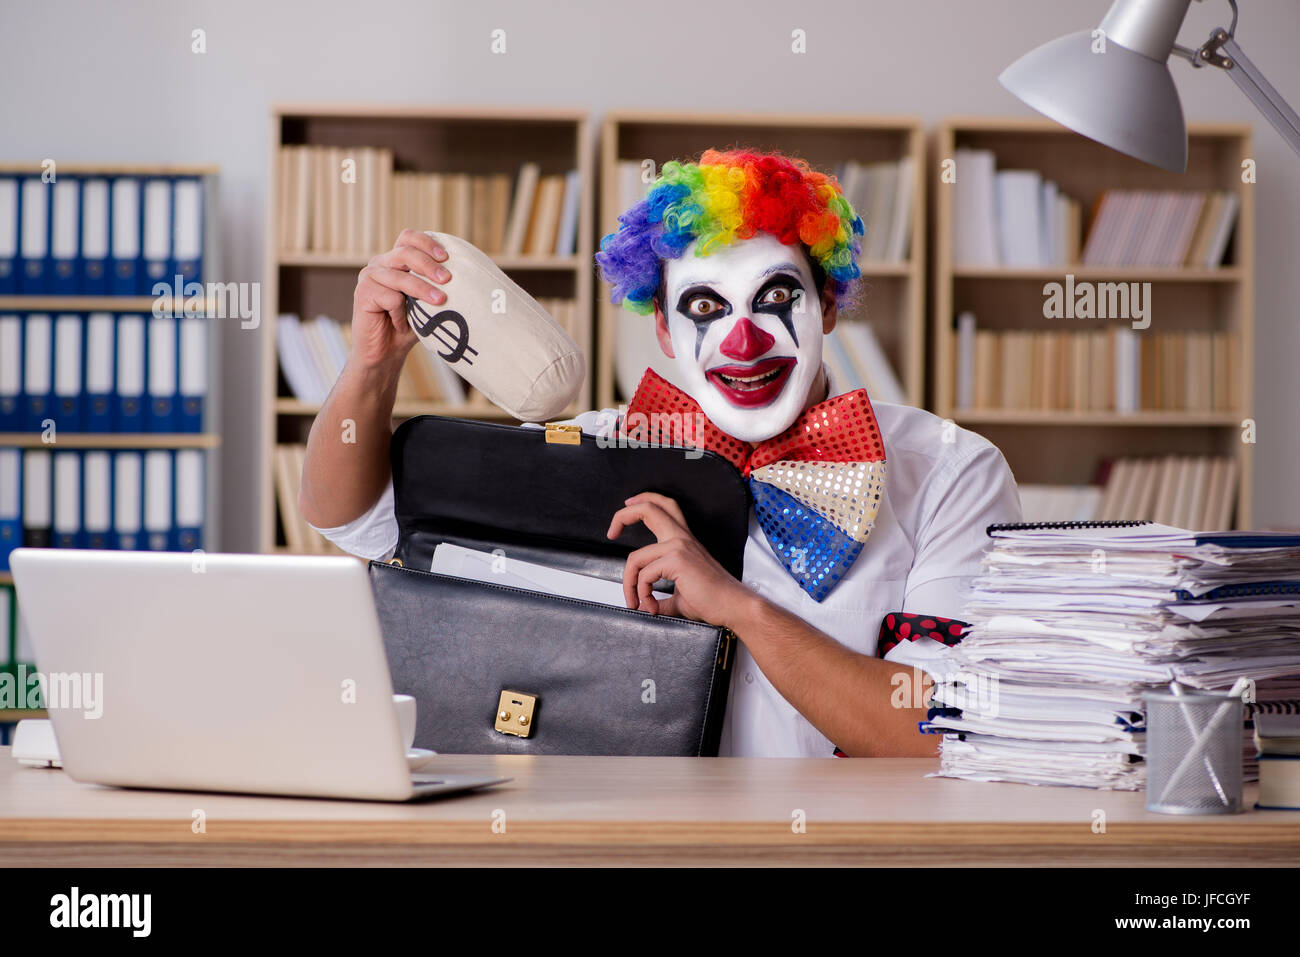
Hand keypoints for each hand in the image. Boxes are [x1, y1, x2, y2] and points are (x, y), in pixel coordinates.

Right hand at [349, 229, 450, 370]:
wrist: (386, 353)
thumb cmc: (409, 326)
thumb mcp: (426, 302)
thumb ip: (437, 286)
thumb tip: (466, 276)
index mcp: (395, 260)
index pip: (409, 237)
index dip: (427, 242)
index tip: (447, 257)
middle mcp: (380, 263)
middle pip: (405, 252)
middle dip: (429, 265)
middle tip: (447, 279)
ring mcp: (369, 276)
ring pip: (400, 277)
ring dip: (423, 290)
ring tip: (440, 302)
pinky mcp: (362, 293)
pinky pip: (390, 298)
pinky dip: (401, 314)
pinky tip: (402, 325)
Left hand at [606, 492, 754, 626]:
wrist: (732, 607)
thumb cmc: (713, 600)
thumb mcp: (680, 597)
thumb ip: (662, 597)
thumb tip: (646, 606)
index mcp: (683, 540)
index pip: (663, 507)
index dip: (642, 503)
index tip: (625, 512)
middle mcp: (681, 538)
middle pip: (649, 508)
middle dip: (623, 516)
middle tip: (612, 532)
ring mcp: (679, 546)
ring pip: (636, 557)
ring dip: (629, 584)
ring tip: (635, 602)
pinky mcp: (677, 559)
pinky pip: (644, 575)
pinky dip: (642, 594)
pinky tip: (652, 606)